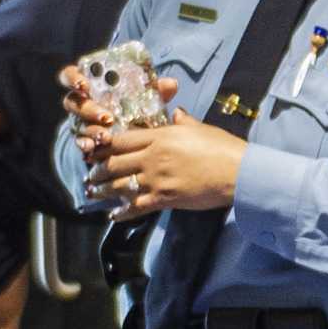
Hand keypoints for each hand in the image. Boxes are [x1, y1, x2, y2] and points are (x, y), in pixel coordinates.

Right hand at [59, 62, 178, 163]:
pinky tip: (93, 149)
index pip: (70, 76)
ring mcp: (80, 122)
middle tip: (106, 117)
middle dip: (88, 110)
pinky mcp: (84, 140)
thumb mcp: (144, 95)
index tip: (83, 85)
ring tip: (106, 137)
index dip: (72, 78)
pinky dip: (87, 146)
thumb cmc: (135, 104)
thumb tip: (171, 84)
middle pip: (73, 103)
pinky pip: (81, 143)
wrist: (134, 130)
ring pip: (78, 125)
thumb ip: (154, 88)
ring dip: (91, 131)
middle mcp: (81, 103)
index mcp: (90, 85)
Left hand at [82, 107, 245, 218]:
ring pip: (120, 185)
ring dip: (103, 190)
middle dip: (97, 169)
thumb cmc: (222, 147)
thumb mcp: (200, 128)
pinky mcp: (164, 198)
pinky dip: (122, 213)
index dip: (102, 145)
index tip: (92, 148)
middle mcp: (153, 157)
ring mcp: (157, 179)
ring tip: (92, 192)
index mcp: (160, 137)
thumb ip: (183, 121)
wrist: (238, 172)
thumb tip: (176, 112)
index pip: (122, 139)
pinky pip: (137, 206)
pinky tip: (113, 215)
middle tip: (89, 173)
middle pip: (114, 162)